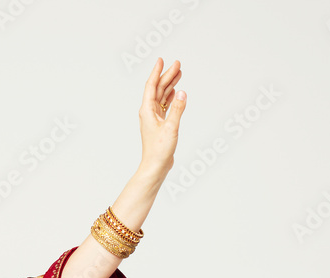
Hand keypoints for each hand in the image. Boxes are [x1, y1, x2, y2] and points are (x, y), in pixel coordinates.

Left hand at [139, 57, 186, 176]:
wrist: (155, 165)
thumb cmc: (160, 149)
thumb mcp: (171, 128)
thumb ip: (177, 109)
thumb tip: (181, 92)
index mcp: (147, 111)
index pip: (151, 86)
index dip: (157, 72)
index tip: (162, 60)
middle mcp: (148, 113)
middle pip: (158, 89)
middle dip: (167, 76)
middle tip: (178, 64)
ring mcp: (154, 118)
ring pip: (162, 96)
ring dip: (170, 85)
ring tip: (179, 73)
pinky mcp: (160, 124)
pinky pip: (164, 105)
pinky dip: (170, 97)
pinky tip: (175, 92)